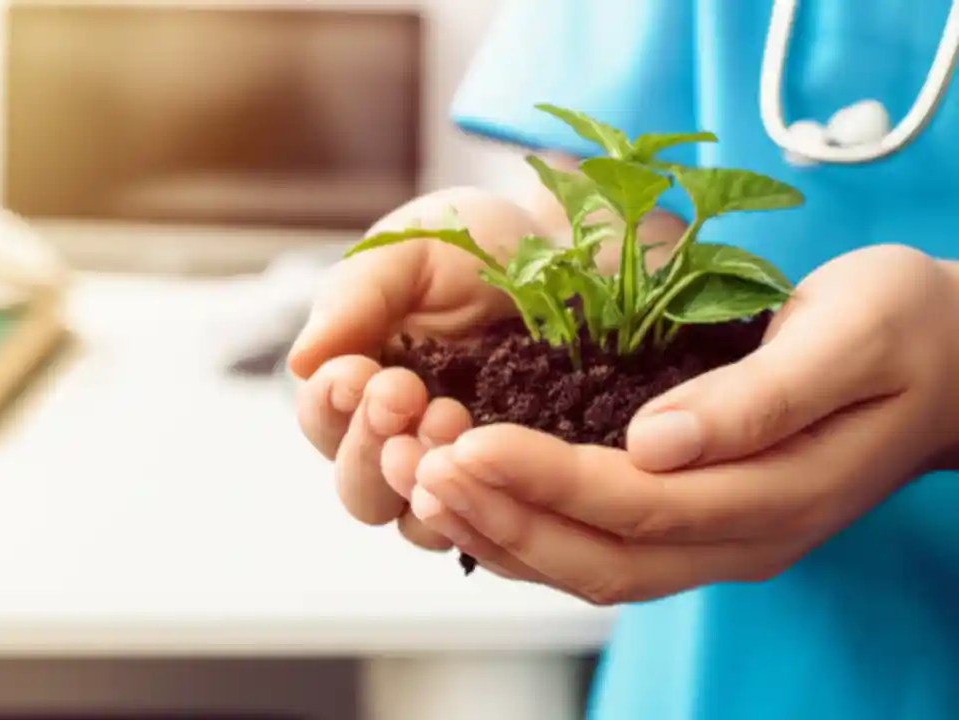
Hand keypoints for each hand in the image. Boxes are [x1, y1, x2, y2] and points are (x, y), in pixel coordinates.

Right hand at [290, 167, 685, 556]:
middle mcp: (399, 444)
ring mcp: (459, 477)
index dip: (332, 405)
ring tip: (452, 420)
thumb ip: (355, 296)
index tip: (361, 372)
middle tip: (408, 395)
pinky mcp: (516, 492)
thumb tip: (299, 362)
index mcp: (358, 389)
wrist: (572, 253)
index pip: (322, 422)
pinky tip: (496, 462)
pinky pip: (490, 530)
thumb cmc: (478, 247)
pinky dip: (484, 507)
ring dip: (425, 481)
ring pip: (417, 524)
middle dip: (375, 448)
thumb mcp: (411, 249)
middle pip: (360, 491)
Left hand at [408, 244, 958, 601]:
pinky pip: (601, 549)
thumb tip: (655, 442)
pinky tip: (475, 496)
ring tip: (426, 487)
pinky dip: (531, 531)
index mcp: (778, 494)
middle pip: (603, 558)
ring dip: (504, 536)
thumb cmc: (906, 329)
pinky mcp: (697, 522)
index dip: (548, 480)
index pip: (640, 505)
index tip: (470, 440)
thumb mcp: (851, 334)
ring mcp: (717, 539)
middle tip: (422, 469)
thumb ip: (757, 396)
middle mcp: (740, 537)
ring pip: (593, 568)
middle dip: (505, 518)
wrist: (951, 360)